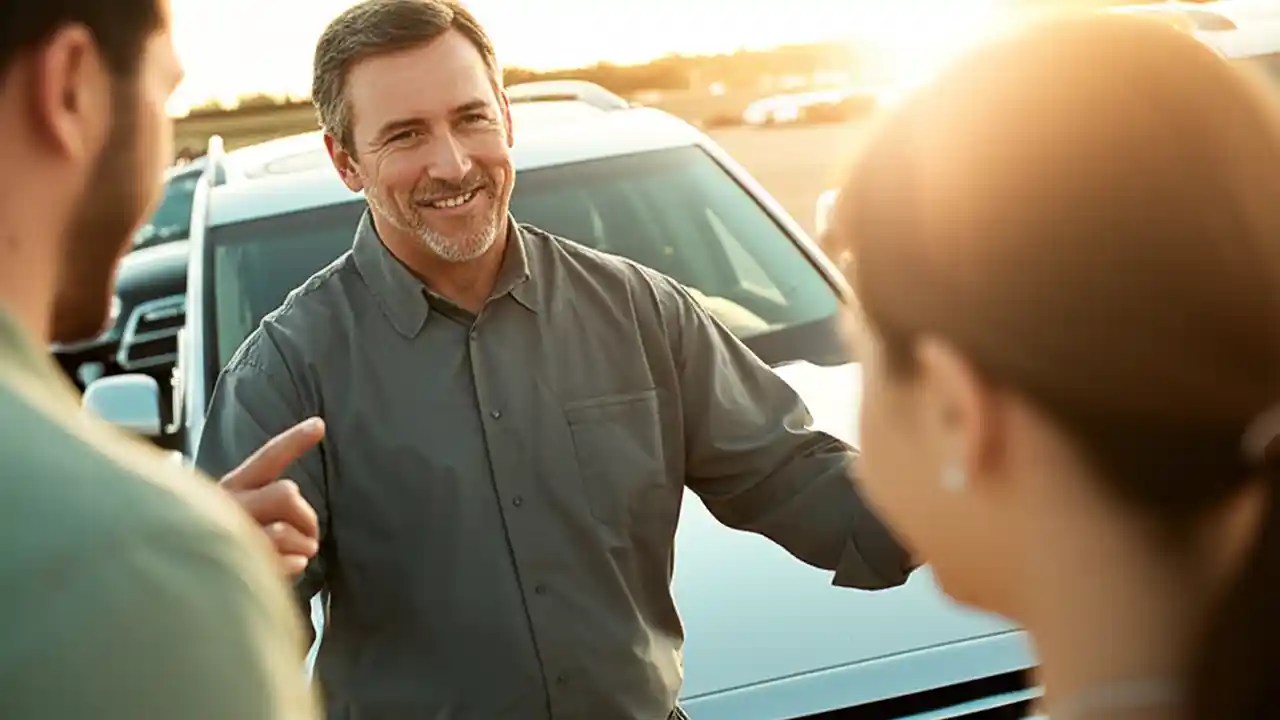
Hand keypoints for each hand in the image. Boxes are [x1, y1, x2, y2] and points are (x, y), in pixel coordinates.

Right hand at [220, 418, 324, 577]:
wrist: (169, 581)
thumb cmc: (209, 545)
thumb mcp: (233, 513)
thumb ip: (265, 503)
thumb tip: (298, 506)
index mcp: (230, 488)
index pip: (267, 458)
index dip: (294, 440)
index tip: (319, 424)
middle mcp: (227, 506)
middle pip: (286, 494)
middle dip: (307, 516)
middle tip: (310, 536)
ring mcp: (228, 536)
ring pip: (283, 531)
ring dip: (302, 545)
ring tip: (299, 556)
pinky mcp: (231, 567)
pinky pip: (279, 562)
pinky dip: (292, 566)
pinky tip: (288, 568)